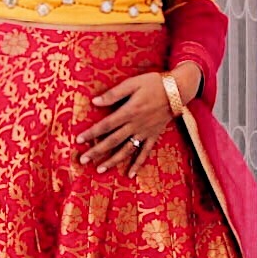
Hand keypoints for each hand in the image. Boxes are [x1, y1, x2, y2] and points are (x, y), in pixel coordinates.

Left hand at [77, 64, 199, 176]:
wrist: (178, 90)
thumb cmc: (154, 83)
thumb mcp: (133, 83)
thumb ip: (114, 94)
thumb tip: (95, 101)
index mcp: (129, 112)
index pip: (105, 125)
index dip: (91, 133)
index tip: (78, 141)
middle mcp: (136, 125)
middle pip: (112, 141)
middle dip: (96, 151)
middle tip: (83, 160)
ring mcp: (145, 133)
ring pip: (126, 150)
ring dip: (112, 161)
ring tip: (99, 169)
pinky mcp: (154, 136)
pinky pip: (145, 152)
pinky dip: (138, 164)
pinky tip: (130, 174)